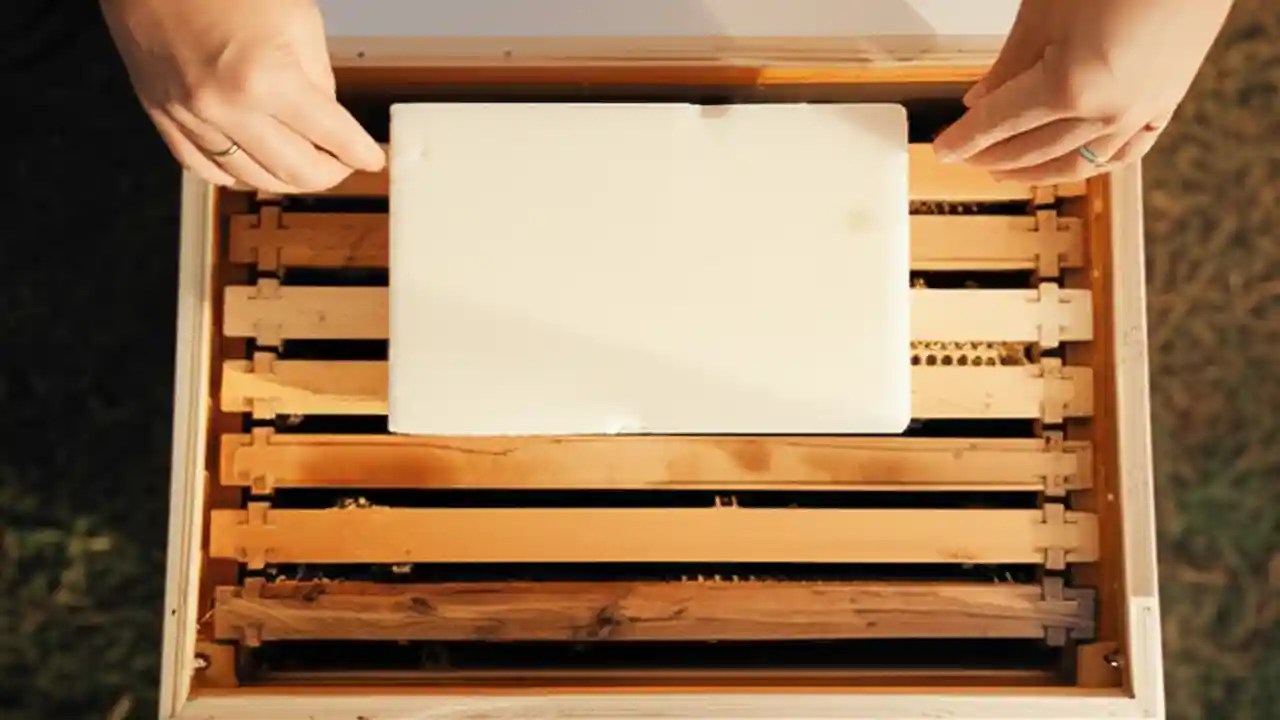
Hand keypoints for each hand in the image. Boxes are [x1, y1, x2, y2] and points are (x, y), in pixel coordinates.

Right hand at [100, 0, 383, 192]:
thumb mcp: (297, 19)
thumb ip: (319, 78)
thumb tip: (327, 123)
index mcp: (267, 78)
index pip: (333, 137)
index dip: (362, 152)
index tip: (373, 158)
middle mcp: (226, 107)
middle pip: (296, 172)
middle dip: (331, 173)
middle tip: (343, 164)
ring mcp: (190, 117)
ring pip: (253, 179)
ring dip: (288, 179)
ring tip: (307, 166)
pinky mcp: (162, 116)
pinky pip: (206, 169)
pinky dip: (239, 175)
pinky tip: (256, 167)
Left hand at [933, 0, 1234, 183]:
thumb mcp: (1047, 10)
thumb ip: (1010, 62)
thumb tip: (979, 101)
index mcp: (1069, 87)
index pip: (999, 124)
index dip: (966, 140)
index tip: (943, 149)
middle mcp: (1106, 112)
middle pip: (1033, 149)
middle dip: (993, 155)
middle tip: (966, 156)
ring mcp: (1141, 113)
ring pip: (1077, 161)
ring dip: (1035, 170)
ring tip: (1006, 169)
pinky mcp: (1167, 103)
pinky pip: (1124, 152)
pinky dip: (1091, 163)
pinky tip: (1073, 163)